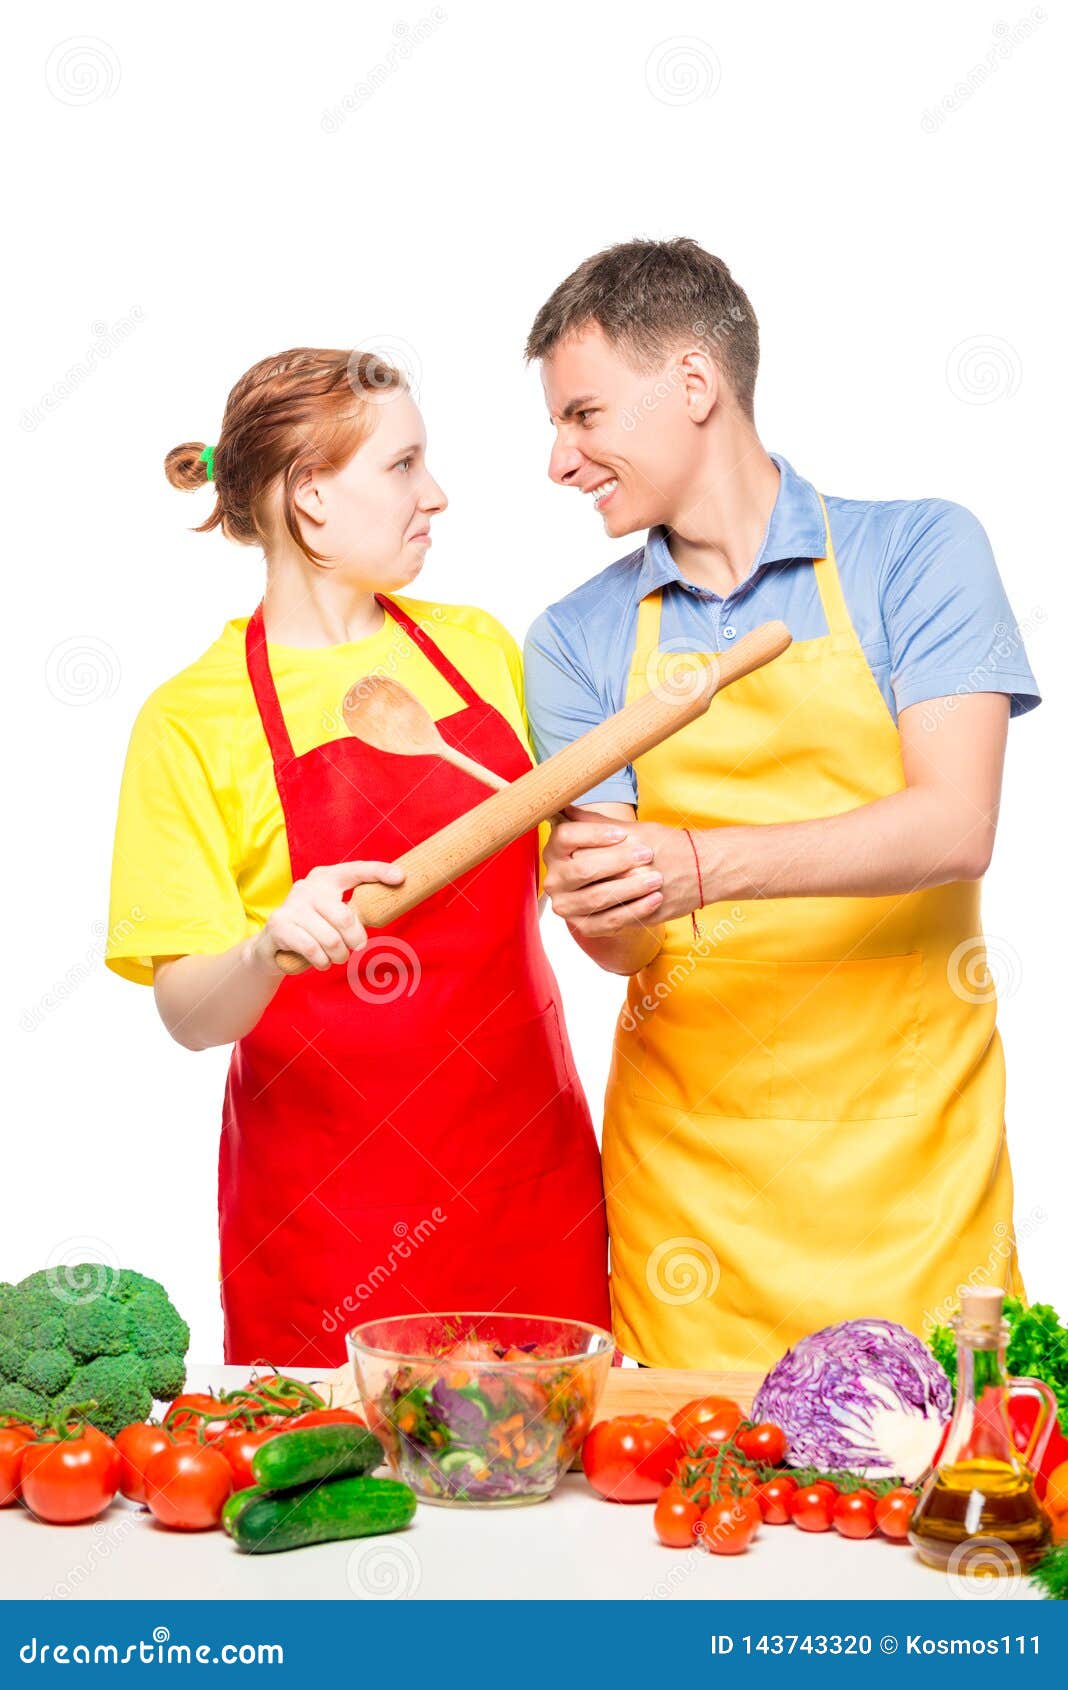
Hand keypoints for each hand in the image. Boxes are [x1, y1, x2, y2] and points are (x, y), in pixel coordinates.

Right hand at [252, 860, 405, 972]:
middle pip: (345, 917)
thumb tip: (390, 906)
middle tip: (355, 948)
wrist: (272, 946)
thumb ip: (355, 911)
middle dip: (355, 940)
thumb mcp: (334, 914)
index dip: (378, 872)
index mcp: (326, 877)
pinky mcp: (279, 924)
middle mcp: (308, 886)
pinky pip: (312, 949)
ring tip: (335, 957)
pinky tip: (321, 961)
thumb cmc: (314, 929)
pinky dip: (322, 962)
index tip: (401, 878)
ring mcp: (292, 905)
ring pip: (331, 939)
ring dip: (338, 956)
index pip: (356, 870)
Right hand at [543, 809, 698, 937]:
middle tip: (647, 855)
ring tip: (656, 879)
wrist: (637, 880)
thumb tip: (572, 803)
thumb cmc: (623, 851)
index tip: (622, 834)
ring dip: (629, 888)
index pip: (566, 837)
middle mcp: (555, 879)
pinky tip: (654, 899)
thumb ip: (595, 821)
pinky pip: (608, 921)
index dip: (594, 835)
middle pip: (581, 870)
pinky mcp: (584, 925)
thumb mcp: (613, 833)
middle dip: (617, 862)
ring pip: (595, 898)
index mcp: (556, 849)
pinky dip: (634, 911)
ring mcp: (566, 905)